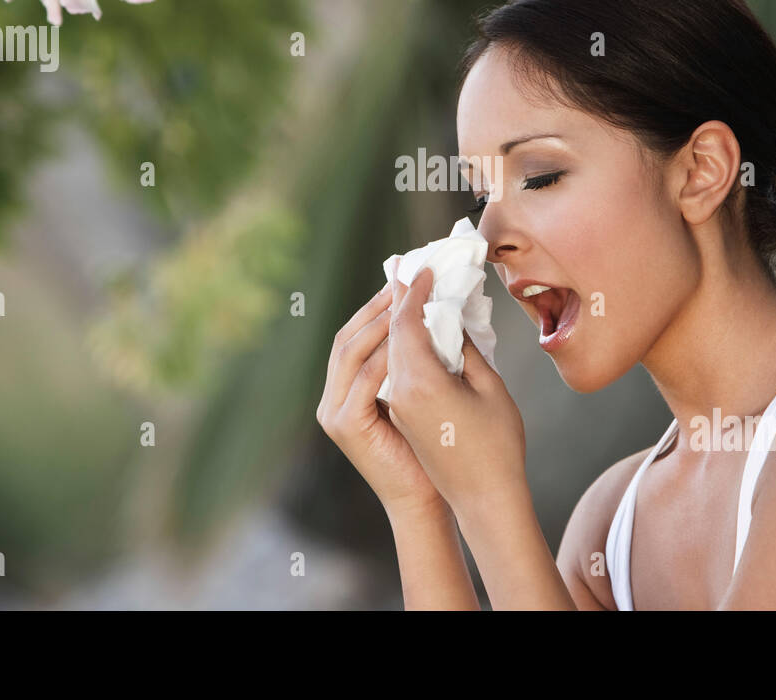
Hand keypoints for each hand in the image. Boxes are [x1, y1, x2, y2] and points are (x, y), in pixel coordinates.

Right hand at [316, 274, 445, 516]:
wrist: (427, 499)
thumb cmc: (434, 449)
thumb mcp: (427, 392)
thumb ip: (423, 358)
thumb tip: (441, 313)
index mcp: (348, 388)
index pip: (358, 333)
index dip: (380, 303)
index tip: (405, 276)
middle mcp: (334, 397)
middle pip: (348, 335)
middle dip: (378, 305)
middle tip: (405, 277)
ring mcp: (334, 412)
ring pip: (351, 350)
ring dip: (380, 321)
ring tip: (405, 297)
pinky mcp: (345, 425)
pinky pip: (363, 379)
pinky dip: (383, 354)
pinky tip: (405, 336)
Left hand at [384, 265, 527, 518]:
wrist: (484, 500)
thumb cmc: (498, 446)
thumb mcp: (491, 389)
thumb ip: (468, 350)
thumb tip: (451, 323)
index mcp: (419, 384)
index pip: (406, 324)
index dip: (413, 293)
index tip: (423, 270)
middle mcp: (398, 394)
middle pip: (385, 335)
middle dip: (394, 302)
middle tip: (405, 274)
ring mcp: (395, 408)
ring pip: (381, 353)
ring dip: (389, 324)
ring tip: (403, 298)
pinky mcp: (398, 417)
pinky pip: (387, 372)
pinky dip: (393, 347)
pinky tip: (408, 335)